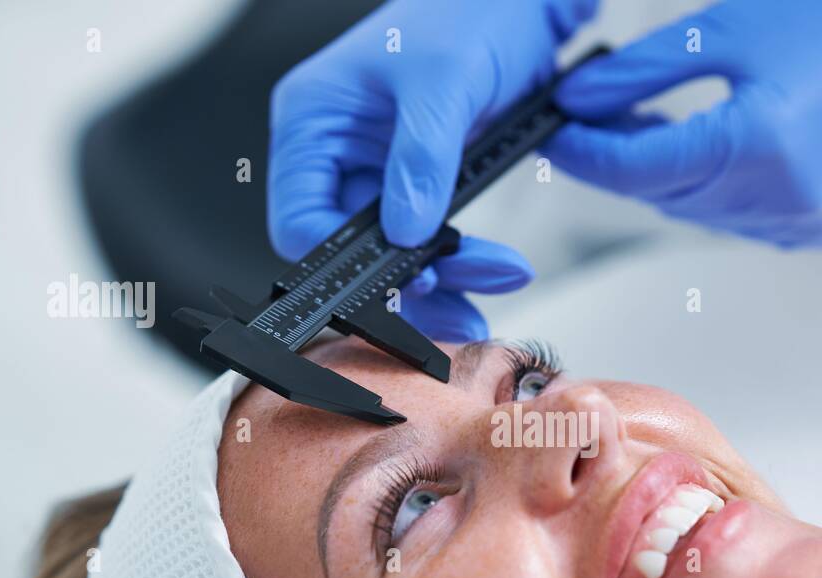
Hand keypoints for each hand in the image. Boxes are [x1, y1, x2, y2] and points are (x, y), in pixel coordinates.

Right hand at [268, 0, 598, 340]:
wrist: (520, 2)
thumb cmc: (469, 12)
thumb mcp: (443, 82)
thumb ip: (422, 159)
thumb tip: (407, 232)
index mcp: (312, 122)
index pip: (301, 223)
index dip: (346, 265)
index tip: (407, 279)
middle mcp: (335, 153)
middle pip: (352, 252)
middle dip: (410, 282)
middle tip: (465, 304)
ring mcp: (378, 171)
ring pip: (396, 256)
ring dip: (447, 279)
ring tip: (499, 277)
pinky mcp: (419, 181)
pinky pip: (428, 240)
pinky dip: (461, 260)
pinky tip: (494, 268)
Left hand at [548, 0, 821, 246]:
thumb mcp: (721, 31)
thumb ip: (641, 75)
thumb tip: (575, 102)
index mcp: (756, 144)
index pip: (636, 167)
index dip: (584, 152)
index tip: (550, 132)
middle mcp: (778, 197)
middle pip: (661, 194)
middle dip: (619, 159)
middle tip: (589, 119)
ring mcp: (799, 221)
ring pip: (694, 210)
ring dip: (663, 175)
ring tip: (645, 126)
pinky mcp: (814, 228)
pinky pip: (735, 216)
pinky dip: (710, 189)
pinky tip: (707, 149)